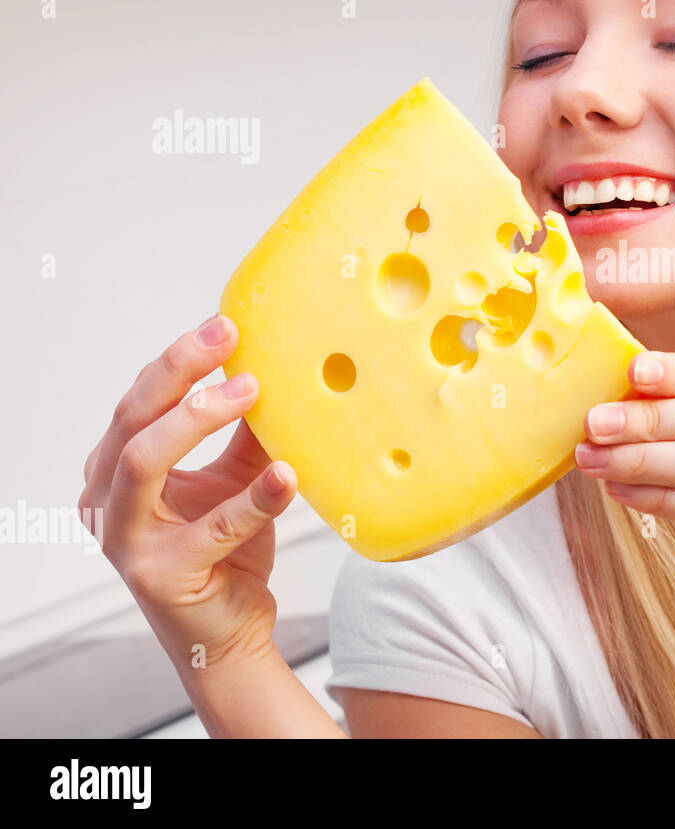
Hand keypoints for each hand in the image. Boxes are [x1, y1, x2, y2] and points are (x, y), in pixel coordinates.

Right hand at [82, 314, 296, 668]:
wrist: (230, 630)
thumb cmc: (227, 550)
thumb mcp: (237, 475)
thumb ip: (246, 429)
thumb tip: (276, 367)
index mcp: (117, 469)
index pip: (139, 399)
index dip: (179, 359)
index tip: (225, 325)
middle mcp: (107, 499)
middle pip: (131, 418)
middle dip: (179, 372)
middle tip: (227, 339)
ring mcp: (126, 539)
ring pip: (144, 460)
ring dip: (196, 418)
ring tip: (252, 392)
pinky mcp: (161, 574)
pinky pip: (211, 527)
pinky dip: (253, 499)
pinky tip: (287, 475)